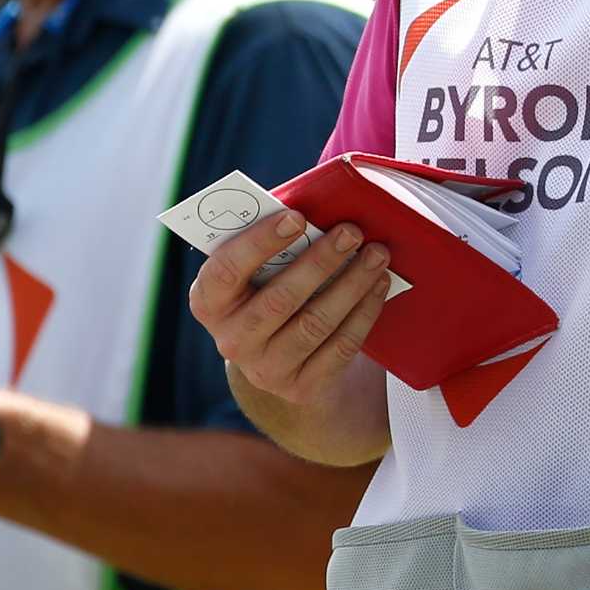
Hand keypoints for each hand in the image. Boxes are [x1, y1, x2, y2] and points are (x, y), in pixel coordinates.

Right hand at [185, 212, 394, 407]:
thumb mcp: (259, 273)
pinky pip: (340, 347)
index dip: (259, 243)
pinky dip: (364, 312)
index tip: (298, 217)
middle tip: (352, 232)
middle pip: (278, 300)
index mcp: (210, 302)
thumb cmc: (273, 294)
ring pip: (315, 324)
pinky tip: (379, 285)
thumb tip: (311, 202)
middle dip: (320, 261)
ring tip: (377, 254)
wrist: (287, 362)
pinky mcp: (302, 387)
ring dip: (351, 284)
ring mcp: (265, 369)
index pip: (225, 271)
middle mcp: (231, 340)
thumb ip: (273, 243)